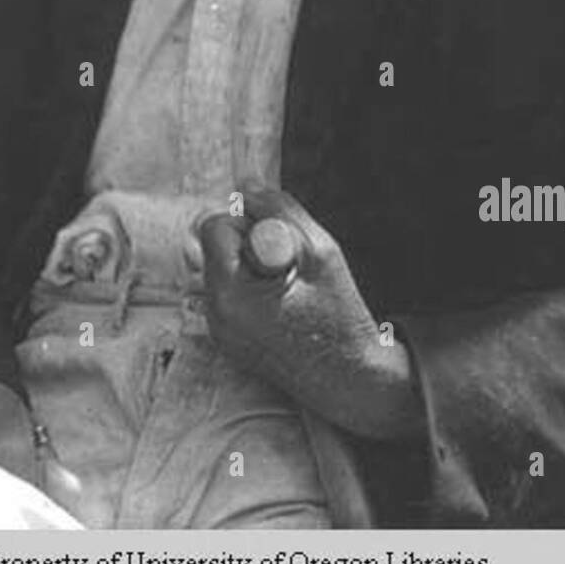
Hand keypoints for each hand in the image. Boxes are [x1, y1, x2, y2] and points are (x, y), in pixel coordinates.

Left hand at [199, 187, 419, 439]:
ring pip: (221, 266)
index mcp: (230, 295)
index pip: (213, 226)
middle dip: (248, 242)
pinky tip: (284, 303)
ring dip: (250, 263)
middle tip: (288, 265)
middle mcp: (215, 315)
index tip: (280, 242)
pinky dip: (251, 285)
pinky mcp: (227, 340)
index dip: (248, 222)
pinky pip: (228, 291)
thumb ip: (279, 210)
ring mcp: (218, 331)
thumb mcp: (319, 250)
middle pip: (213, 245)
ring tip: (289, 287)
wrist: (351, 379)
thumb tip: (246, 183)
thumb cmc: (340, 313)